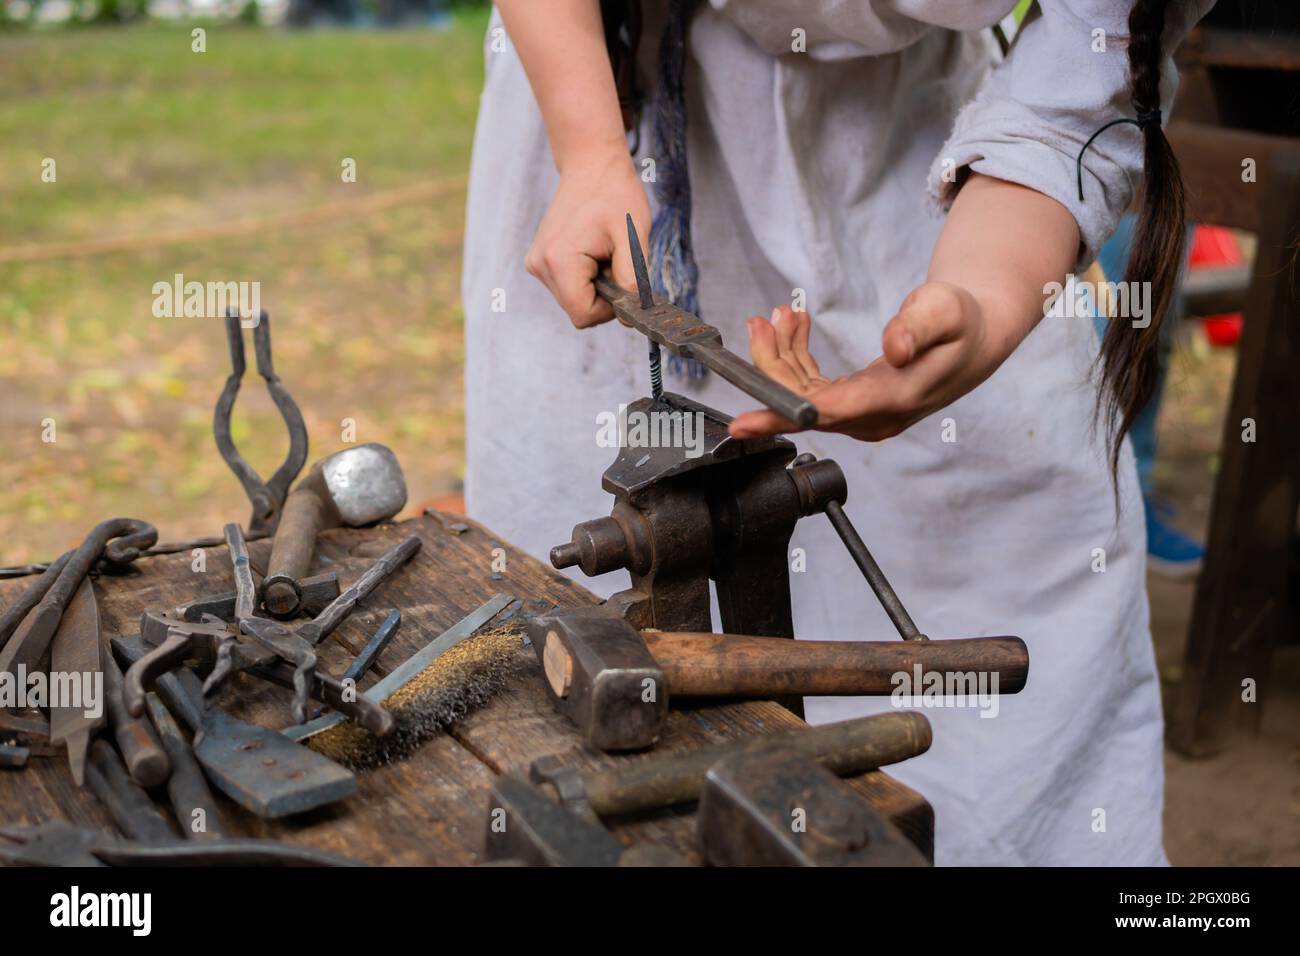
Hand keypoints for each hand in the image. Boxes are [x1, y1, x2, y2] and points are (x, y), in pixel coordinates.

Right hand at [525, 149, 651, 328]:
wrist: (591, 164)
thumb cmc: (615, 194)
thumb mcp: (633, 237)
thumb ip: (631, 281)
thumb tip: (627, 318)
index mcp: (559, 262)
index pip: (584, 315)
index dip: (610, 309)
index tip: (623, 280)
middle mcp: (539, 265)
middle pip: (577, 310)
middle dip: (603, 295)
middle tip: (614, 258)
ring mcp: (536, 263)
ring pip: (573, 300)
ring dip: (595, 285)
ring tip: (602, 250)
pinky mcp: (539, 260)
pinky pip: (567, 286)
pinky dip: (585, 277)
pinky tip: (592, 250)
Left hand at [730, 284, 1009, 441]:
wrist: (978, 340)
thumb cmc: (962, 322)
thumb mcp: (945, 310)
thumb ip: (918, 326)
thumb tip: (895, 348)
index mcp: (892, 400)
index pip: (824, 414)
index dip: (779, 417)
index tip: (741, 424)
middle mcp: (873, 417)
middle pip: (803, 402)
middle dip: (772, 362)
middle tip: (761, 320)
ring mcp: (863, 415)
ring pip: (804, 394)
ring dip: (783, 355)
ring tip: (780, 314)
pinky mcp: (857, 404)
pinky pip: (814, 388)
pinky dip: (798, 358)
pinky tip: (795, 328)